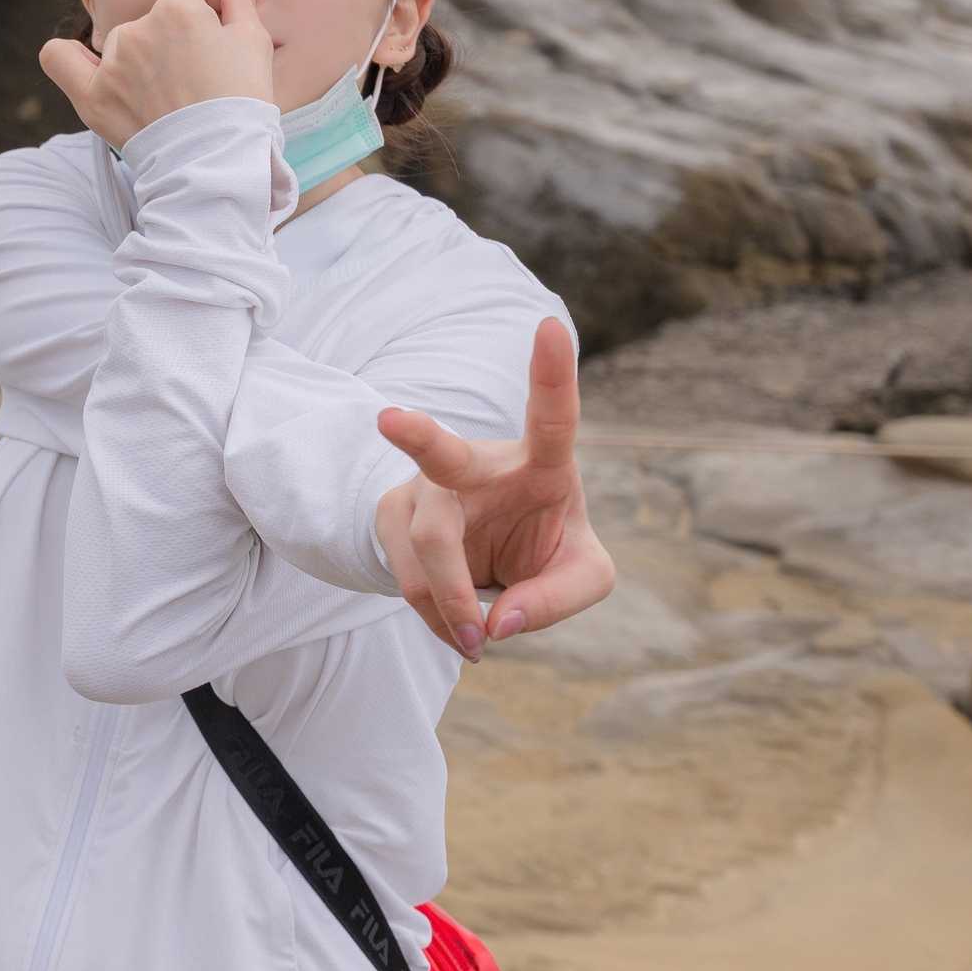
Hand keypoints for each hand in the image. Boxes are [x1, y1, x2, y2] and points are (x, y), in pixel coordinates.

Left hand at [37, 0, 275, 147]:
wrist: (215, 160)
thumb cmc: (240, 101)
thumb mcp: (254, 44)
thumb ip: (241, 3)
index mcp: (177, 10)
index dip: (202, 8)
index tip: (209, 36)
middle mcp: (138, 30)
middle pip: (152, 19)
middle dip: (170, 38)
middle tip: (191, 76)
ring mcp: (112, 63)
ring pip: (121, 43)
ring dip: (137, 57)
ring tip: (163, 94)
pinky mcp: (92, 96)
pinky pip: (59, 59)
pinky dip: (67, 55)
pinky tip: (79, 56)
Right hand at [373, 318, 615, 660]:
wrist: (488, 560)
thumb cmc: (546, 549)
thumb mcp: (582, 576)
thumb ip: (558, 598)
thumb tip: (499, 622)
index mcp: (542, 461)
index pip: (553, 416)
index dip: (552, 374)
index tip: (551, 325)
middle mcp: (478, 464)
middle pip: (443, 454)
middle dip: (416, 435)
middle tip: (389, 421)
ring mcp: (428, 487)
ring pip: (427, 549)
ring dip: (452, 607)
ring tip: (475, 645)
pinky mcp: (393, 515)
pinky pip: (407, 577)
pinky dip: (436, 616)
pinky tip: (455, 628)